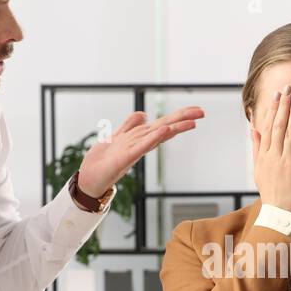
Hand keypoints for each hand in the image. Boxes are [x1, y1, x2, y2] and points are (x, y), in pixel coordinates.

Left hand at [78, 106, 204, 196]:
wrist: (88, 180)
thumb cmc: (102, 162)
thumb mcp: (115, 136)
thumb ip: (129, 125)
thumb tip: (143, 114)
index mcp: (139, 138)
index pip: (162, 123)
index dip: (178, 116)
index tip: (196, 110)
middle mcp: (140, 143)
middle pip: (165, 127)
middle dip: (183, 119)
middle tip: (203, 112)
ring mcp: (135, 150)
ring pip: (158, 135)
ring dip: (174, 128)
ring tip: (192, 121)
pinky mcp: (126, 157)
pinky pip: (143, 146)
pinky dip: (154, 138)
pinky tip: (165, 130)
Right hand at [252, 84, 290, 212]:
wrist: (281, 213)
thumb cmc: (272, 192)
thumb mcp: (259, 169)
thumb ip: (257, 148)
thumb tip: (253, 129)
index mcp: (265, 156)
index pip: (269, 127)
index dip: (273, 109)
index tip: (278, 94)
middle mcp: (274, 157)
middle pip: (278, 126)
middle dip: (283, 106)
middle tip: (288, 88)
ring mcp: (286, 163)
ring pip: (289, 134)